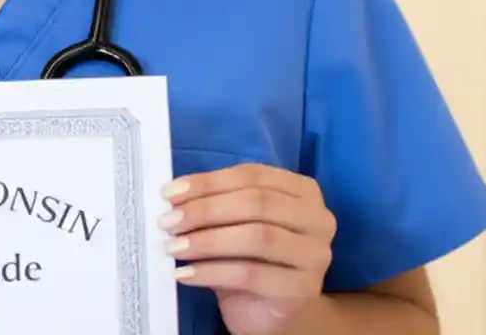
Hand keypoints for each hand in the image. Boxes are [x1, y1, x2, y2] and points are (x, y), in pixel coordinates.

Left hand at [160, 164, 336, 334]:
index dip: (208, 182)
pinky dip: (211, 272)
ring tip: (173, 247)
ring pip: (257, 237)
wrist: (270, 309)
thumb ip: (214, 203)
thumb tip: (173, 195)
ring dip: (207, 240)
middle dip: (205, 210)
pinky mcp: (303, 288)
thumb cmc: (249, 257)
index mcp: (302, 190)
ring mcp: (316, 254)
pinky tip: (185, 273)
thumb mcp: (233, 222)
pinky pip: (251, 275)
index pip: (252, 176)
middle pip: (257, 203)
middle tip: (168, 221)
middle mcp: (317, 218)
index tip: (169, 193)